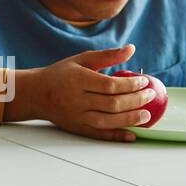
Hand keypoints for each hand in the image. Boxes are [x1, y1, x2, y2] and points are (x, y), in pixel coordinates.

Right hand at [6, 44, 155, 142]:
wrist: (35, 93)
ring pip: (108, 120)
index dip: (130, 85)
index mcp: (77, 79)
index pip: (110, 85)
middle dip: (136, 100)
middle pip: (112, 103)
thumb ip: (107, 56)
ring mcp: (76, 115)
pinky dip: (117, 136)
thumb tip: (132, 49)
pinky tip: (132, 135)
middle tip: (150, 95)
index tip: (144, 81)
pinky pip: (99, 134)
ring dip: (130, 119)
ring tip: (147, 116)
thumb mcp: (80, 60)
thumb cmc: (60, 74)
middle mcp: (76, 99)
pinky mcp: (77, 128)